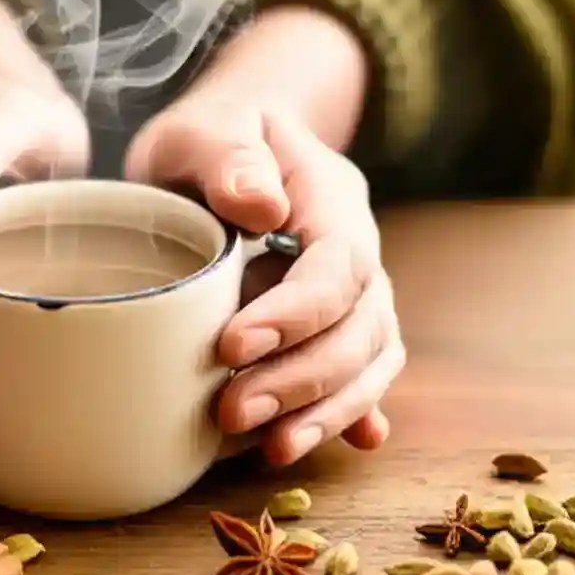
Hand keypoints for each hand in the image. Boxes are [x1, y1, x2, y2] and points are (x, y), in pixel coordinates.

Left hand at [127, 98, 403, 465]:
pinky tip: (336, 446)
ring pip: (369, 360)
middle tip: (233, 413)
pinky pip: (360, 376)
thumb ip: (228, 155)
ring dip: (326, 410)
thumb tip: (261, 206)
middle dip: (303, 378)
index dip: (296, 312)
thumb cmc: (213, 133)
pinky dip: (348, 414)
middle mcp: (356, 250)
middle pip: (360, 325)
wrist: (233, 143)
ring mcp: (353, 294)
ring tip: (271, 449)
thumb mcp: (205, 125)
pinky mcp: (332, 328)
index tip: (232, 346)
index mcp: (331, 197)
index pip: (338, 264)